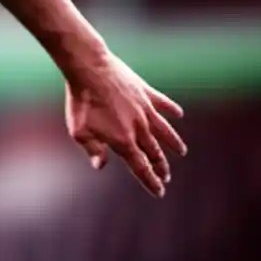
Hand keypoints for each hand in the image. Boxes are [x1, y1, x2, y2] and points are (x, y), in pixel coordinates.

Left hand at [64, 53, 187, 197]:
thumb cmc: (81, 101)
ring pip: (164, 130)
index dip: (150, 181)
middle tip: (166, 176)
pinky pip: (162, 102)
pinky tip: (179, 114)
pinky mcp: (145, 91)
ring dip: (173, 142)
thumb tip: (101, 166)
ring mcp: (145, 108)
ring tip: (181, 151)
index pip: (140, 167)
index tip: (159, 191)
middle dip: (160, 166)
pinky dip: (171, 109)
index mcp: (123, 140)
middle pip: (154, 151)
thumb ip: (93, 149)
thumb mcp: (79, 130)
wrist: (89, 69)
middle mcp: (139, 127)